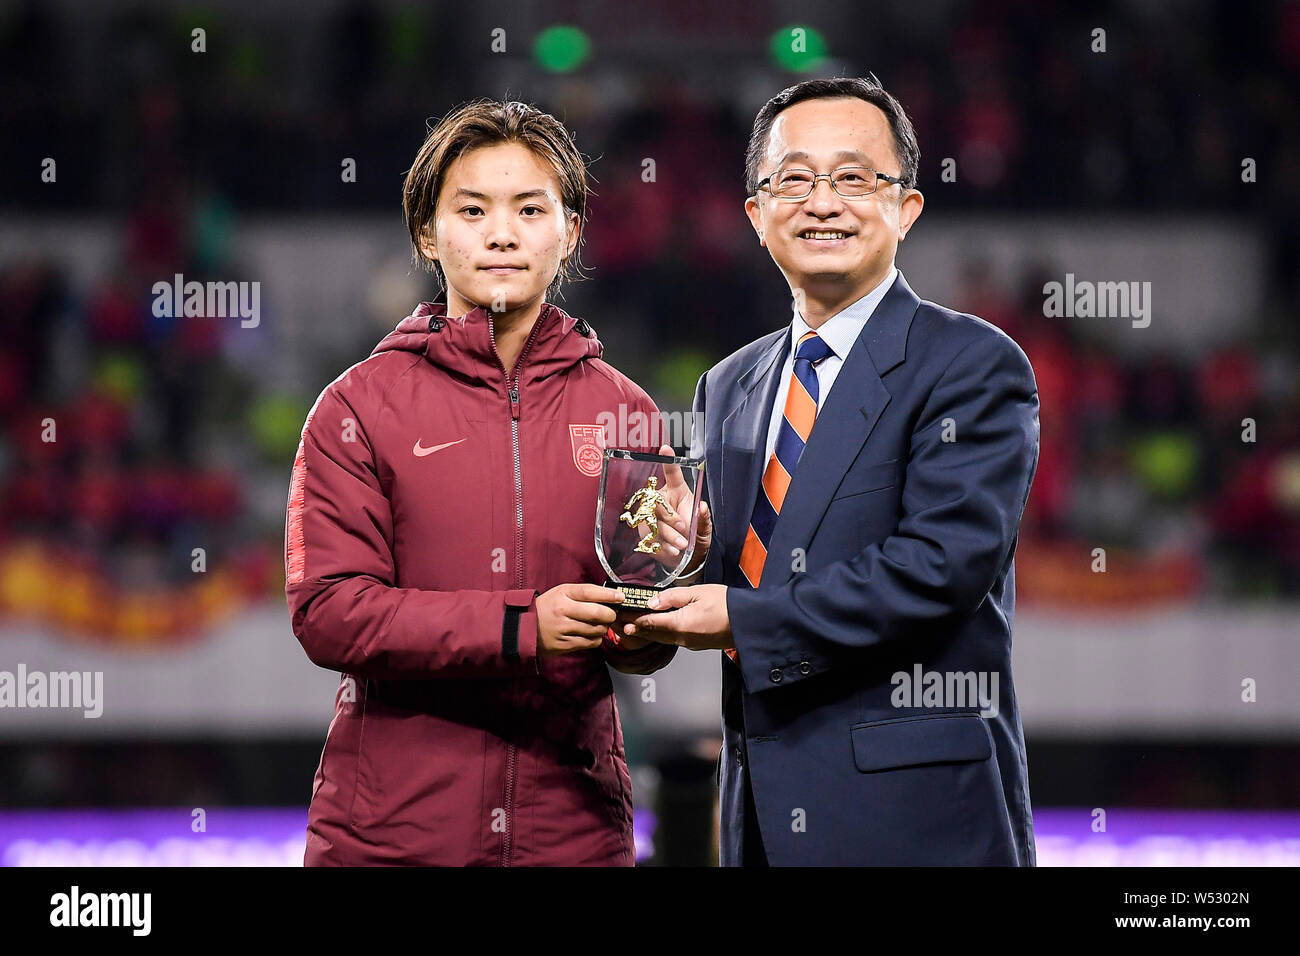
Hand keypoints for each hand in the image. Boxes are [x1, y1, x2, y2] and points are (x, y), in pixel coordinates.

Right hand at [536, 584, 622, 654]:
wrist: (523, 626)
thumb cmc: (547, 607)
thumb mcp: (560, 593)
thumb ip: (582, 593)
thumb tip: (608, 596)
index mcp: (562, 594)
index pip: (589, 592)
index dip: (608, 595)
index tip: (620, 597)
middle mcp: (563, 611)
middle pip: (596, 613)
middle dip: (610, 615)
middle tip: (611, 615)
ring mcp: (563, 629)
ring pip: (595, 629)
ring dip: (603, 628)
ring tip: (600, 625)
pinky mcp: (563, 644)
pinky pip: (589, 643)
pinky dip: (596, 639)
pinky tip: (592, 635)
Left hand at [620, 584, 731, 650]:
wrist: (749, 622)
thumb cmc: (727, 604)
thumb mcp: (697, 592)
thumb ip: (672, 597)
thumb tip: (652, 602)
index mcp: (680, 624)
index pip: (649, 623)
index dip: (633, 621)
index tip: (620, 618)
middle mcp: (682, 638)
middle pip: (653, 635)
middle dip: (635, 630)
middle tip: (619, 626)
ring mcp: (690, 644)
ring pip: (662, 640)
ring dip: (647, 634)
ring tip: (633, 629)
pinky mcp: (697, 644)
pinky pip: (673, 641)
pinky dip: (661, 636)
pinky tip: (658, 630)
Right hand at [648, 444, 711, 574]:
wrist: (686, 560)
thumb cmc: (695, 538)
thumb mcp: (705, 529)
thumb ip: (704, 519)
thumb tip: (702, 507)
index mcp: (678, 493)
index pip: (672, 474)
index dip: (668, 461)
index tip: (665, 448)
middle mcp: (662, 501)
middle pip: (658, 501)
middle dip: (672, 517)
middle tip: (685, 529)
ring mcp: (651, 516)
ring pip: (653, 520)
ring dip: (669, 534)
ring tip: (682, 544)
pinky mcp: (644, 532)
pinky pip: (649, 535)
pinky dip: (662, 544)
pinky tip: (672, 550)